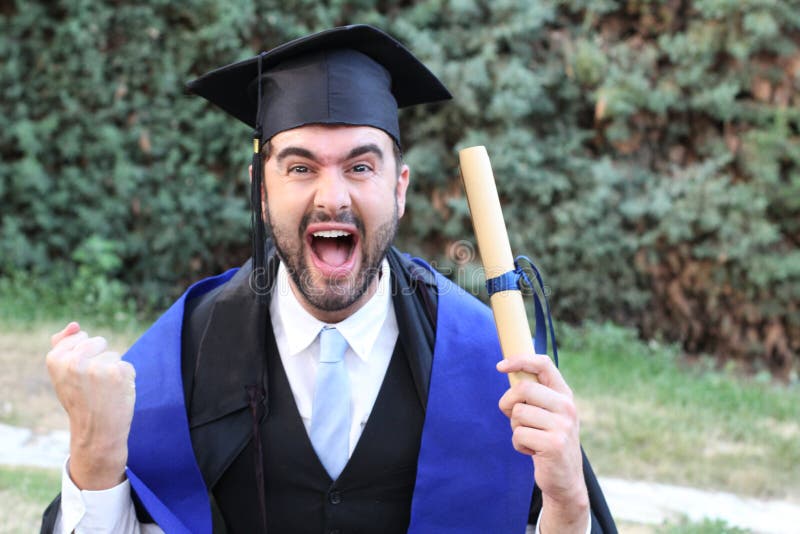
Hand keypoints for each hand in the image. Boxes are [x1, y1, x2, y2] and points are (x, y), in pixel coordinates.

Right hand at [46, 321, 135, 489]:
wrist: (96, 432)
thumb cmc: (81, 401)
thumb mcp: (64, 374)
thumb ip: (63, 345)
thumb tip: (74, 324)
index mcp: (56, 358)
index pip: (80, 337)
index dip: (84, 357)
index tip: (79, 377)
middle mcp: (74, 361)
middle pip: (99, 341)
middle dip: (100, 360)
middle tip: (93, 386)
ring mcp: (97, 367)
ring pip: (114, 354)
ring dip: (113, 370)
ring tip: (104, 392)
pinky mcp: (119, 372)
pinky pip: (127, 365)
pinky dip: (126, 379)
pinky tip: (117, 395)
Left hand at [497, 354, 588, 532]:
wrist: (565, 479)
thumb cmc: (548, 440)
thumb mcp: (548, 413)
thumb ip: (534, 394)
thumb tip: (507, 368)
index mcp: (565, 394)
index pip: (544, 364)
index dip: (519, 361)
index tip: (500, 366)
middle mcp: (567, 407)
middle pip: (523, 390)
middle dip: (508, 404)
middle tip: (514, 417)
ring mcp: (562, 425)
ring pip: (518, 414)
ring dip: (515, 428)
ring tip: (531, 438)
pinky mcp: (554, 444)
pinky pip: (518, 435)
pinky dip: (519, 444)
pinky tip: (534, 451)